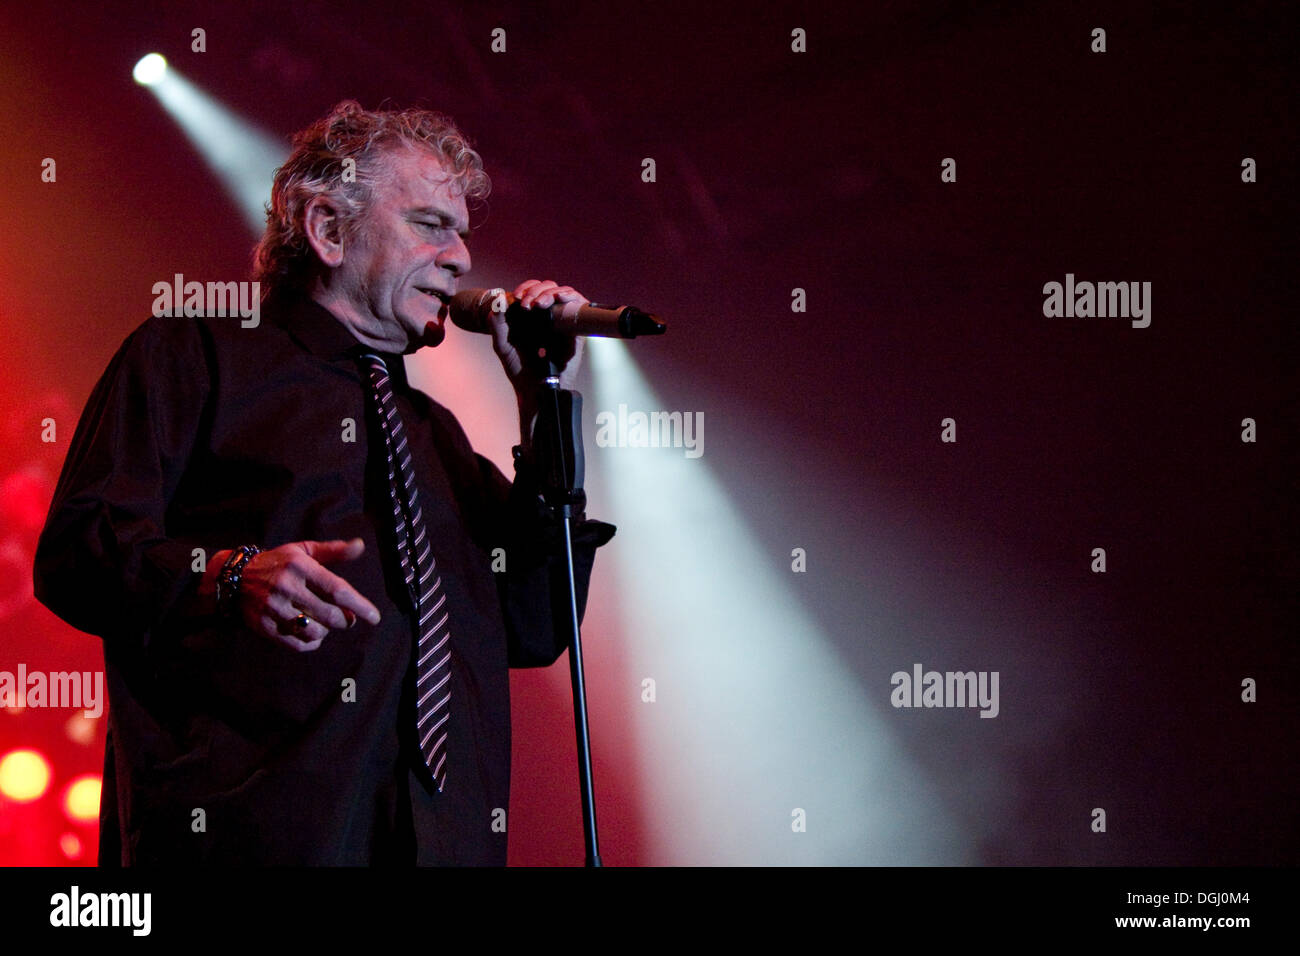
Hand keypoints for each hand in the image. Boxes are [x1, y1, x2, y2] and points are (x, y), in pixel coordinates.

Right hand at [236, 538, 381, 651]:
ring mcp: (273, 609)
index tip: (375, 617)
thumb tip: (360, 545)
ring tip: (325, 622)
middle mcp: (286, 588)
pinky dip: (311, 642)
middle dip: (345, 621)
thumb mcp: (303, 551)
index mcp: (300, 567)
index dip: (359, 605)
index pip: (337, 590)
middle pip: (329, 615)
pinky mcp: (264, 627)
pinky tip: (312, 633)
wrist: (234, 578)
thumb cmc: (278, 563)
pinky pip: (298, 644)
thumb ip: (333, 551)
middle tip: (347, 619)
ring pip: (314, 632)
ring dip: (327, 631)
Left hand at [488, 279, 587, 398]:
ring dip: (550, 292)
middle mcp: (548, 316)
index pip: (533, 290)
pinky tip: (559, 298)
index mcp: (530, 316)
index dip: (527, 288)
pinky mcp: (575, 331)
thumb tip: (499, 300)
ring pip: (563, 293)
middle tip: (527, 303)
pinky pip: (578, 305)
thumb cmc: (519, 370)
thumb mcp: (503, 345)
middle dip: (536, 290)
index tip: (517, 297)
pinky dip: (570, 296)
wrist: (535, 389)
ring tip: (539, 303)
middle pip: (548, 288)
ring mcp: (562, 322)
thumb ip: (497, 325)